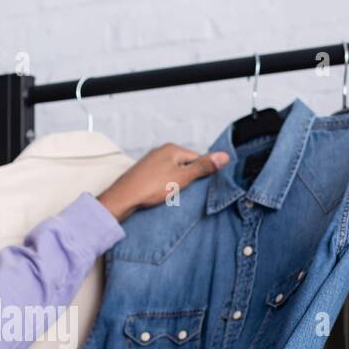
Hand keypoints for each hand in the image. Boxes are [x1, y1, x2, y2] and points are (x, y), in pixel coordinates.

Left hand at [97, 144, 229, 222]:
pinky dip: (164, 187)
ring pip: (172, 173)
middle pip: (184, 165)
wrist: (123, 199)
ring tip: (173, 195)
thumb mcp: (183, 177)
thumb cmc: (151, 187)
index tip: (202, 186)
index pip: (197, 157)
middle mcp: (160, 152)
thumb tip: (224, 156)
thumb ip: (203, 167)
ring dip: (176, 184)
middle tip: (187, 192)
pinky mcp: (143, 174)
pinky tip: (162, 196)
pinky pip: (161, 179)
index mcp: (171, 148)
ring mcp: (150, 162)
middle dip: (188, 178)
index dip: (201, 172)